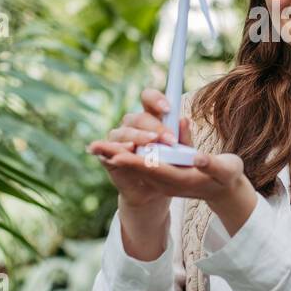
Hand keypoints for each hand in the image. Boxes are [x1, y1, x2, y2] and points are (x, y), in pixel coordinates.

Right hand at [89, 87, 188, 208]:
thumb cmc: (169, 166)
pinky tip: (124, 150)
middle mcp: (132, 125)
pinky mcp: (107, 154)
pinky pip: (106, 148)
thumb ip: (183, 138)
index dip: (156, 100)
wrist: (154, 192)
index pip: (149, 99)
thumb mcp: (181, 153)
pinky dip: (112, 148)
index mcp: (151, 118)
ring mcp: (118, 138)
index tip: (168, 109)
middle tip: (169, 140)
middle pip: (138, 118)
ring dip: (137, 138)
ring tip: (150, 145)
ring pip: (124, 132)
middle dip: (154, 128)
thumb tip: (184, 120)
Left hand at [89, 88, 248, 213]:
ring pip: (137, 164)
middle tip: (97, 148)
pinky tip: (110, 148)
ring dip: (117, 155)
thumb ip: (213, 164)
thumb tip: (199, 158)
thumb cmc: (227, 177)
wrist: (224, 190)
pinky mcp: (163, 171)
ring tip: (96, 147)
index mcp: (181, 179)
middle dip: (118, 156)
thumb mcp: (227, 170)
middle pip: (139, 166)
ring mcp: (164, 177)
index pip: (153, 169)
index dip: (134, 162)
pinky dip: (126, 155)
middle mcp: (168, 180)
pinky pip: (141, 162)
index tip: (116, 156)